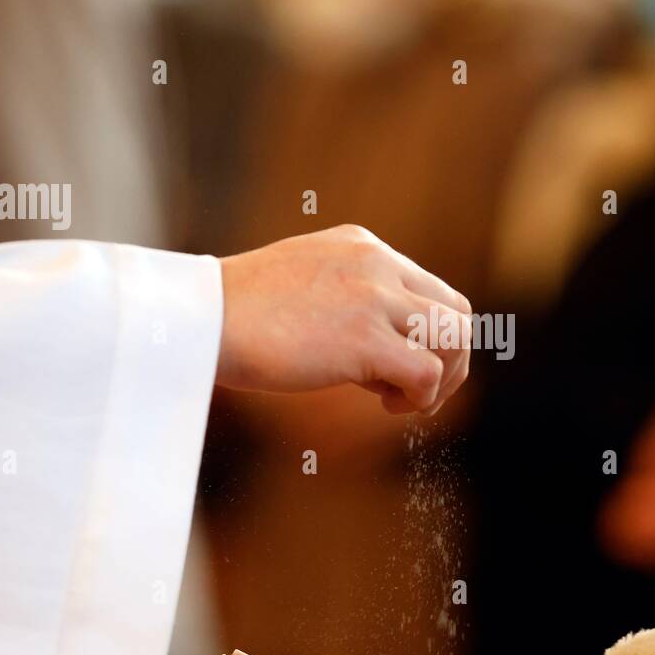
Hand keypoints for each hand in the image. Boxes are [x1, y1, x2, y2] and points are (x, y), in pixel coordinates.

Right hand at [216, 225, 470, 414]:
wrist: (196, 317)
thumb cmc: (236, 314)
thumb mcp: (303, 284)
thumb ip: (346, 298)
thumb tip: (379, 347)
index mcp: (365, 248)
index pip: (433, 291)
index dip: (430, 337)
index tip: (401, 365)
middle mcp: (377, 265)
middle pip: (458, 313)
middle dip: (450, 360)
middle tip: (414, 392)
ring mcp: (373, 299)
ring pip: (455, 339)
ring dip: (441, 380)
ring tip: (399, 400)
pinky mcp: (363, 339)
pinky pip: (428, 372)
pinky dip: (420, 398)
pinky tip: (387, 406)